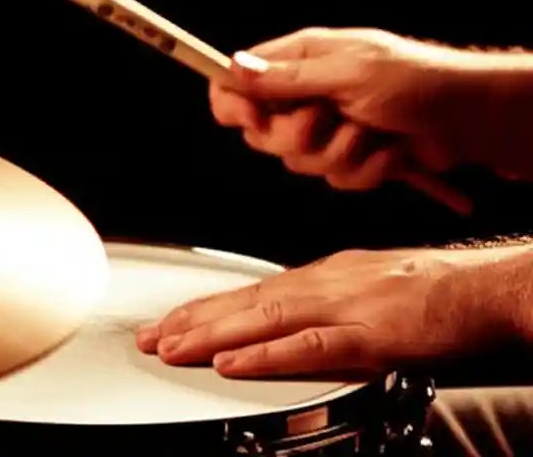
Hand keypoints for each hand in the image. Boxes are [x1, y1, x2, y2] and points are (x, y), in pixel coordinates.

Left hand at [133, 247, 526, 377]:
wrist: (492, 288)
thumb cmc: (439, 292)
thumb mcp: (368, 286)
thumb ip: (325, 302)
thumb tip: (287, 316)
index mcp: (325, 275)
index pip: (249, 291)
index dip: (204, 307)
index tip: (166, 321)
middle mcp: (326, 284)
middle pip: (243, 303)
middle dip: (190, 321)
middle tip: (145, 338)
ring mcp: (346, 308)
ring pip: (263, 320)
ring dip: (211, 336)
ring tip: (169, 348)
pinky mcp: (371, 335)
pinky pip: (310, 347)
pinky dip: (266, 354)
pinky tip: (233, 363)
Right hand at [210, 27, 472, 189]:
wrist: (471, 118)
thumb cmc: (416, 80)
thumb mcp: (348, 72)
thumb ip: (287, 77)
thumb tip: (233, 68)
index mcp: (299, 62)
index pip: (236, 83)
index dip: (234, 105)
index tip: (254, 119)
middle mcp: (306, 95)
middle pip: (261, 133)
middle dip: (295, 136)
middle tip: (326, 119)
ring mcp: (328, 130)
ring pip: (298, 162)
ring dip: (339, 153)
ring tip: (371, 133)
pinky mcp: (351, 159)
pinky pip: (334, 179)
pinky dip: (365, 170)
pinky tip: (389, 152)